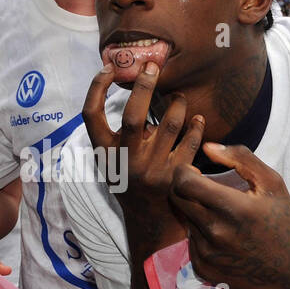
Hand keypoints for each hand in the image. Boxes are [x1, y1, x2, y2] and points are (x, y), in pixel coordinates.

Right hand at [83, 61, 201, 251]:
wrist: (150, 223)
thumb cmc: (131, 183)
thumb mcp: (113, 162)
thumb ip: (119, 135)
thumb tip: (137, 92)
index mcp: (105, 154)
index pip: (91, 115)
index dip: (97, 88)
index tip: (109, 69)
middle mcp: (126, 162)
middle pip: (132, 117)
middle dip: (143, 86)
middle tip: (153, 65)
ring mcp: (152, 170)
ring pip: (169, 125)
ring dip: (177, 104)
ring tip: (179, 97)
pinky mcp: (176, 177)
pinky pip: (191, 142)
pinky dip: (196, 127)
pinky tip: (198, 119)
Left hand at [168, 143, 289, 288]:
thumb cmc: (284, 223)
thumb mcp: (272, 184)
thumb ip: (241, 158)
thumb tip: (207, 147)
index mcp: (233, 208)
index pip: (184, 182)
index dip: (183, 171)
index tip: (193, 170)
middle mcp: (215, 232)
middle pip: (176, 199)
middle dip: (182, 186)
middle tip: (199, 185)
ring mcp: (206, 253)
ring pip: (184, 220)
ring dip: (194, 211)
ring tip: (218, 212)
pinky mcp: (203, 268)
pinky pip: (190, 242)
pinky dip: (200, 234)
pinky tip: (221, 235)